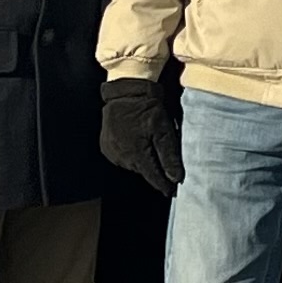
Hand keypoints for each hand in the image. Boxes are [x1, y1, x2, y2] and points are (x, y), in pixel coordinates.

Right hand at [98, 78, 183, 195]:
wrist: (126, 91)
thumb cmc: (148, 108)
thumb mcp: (164, 130)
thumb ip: (170, 156)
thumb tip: (176, 178)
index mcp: (136, 154)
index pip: (153, 177)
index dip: (163, 185)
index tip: (172, 191)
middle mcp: (121, 157)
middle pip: (143, 171)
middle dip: (154, 170)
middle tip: (165, 164)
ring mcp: (111, 151)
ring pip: (132, 165)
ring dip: (142, 161)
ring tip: (150, 147)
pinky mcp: (105, 146)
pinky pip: (122, 157)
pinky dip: (131, 154)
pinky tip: (137, 143)